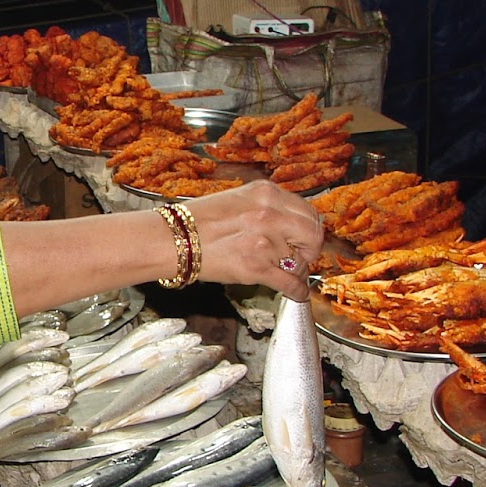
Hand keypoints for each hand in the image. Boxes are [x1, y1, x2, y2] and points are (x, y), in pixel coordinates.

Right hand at [185, 181, 324, 300]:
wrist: (172, 239)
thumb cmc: (198, 221)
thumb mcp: (238, 199)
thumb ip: (267, 207)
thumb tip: (290, 225)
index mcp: (266, 193)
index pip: (307, 211)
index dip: (308, 229)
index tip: (303, 239)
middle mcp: (269, 213)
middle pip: (313, 234)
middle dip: (310, 250)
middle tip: (301, 258)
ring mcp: (264, 240)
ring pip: (299, 262)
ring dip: (295, 271)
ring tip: (284, 273)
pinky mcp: (256, 266)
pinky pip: (290, 283)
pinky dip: (298, 292)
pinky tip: (296, 294)